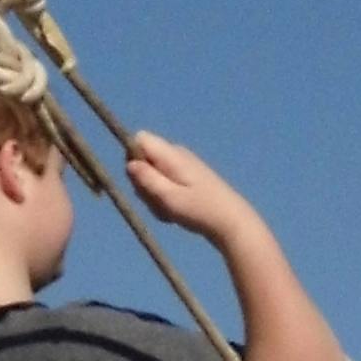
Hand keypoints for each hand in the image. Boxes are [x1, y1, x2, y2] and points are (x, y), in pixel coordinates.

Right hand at [122, 131, 252, 243]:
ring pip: (152, 175)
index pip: (139, 139)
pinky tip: (176, 213)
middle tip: (158, 202)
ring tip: (169, 211)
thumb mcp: (168, 198)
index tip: (141, 181)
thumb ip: (147, 179)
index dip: (132, 158)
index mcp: (171, 154)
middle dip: (143, 183)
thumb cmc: (200, 210)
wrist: (231, 221)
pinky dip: (165, 199)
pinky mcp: (187, 178)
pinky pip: (164, 184)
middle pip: (143, 159)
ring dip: (153, 195)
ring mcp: (182, 166)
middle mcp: (176, 154)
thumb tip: (129, 163)